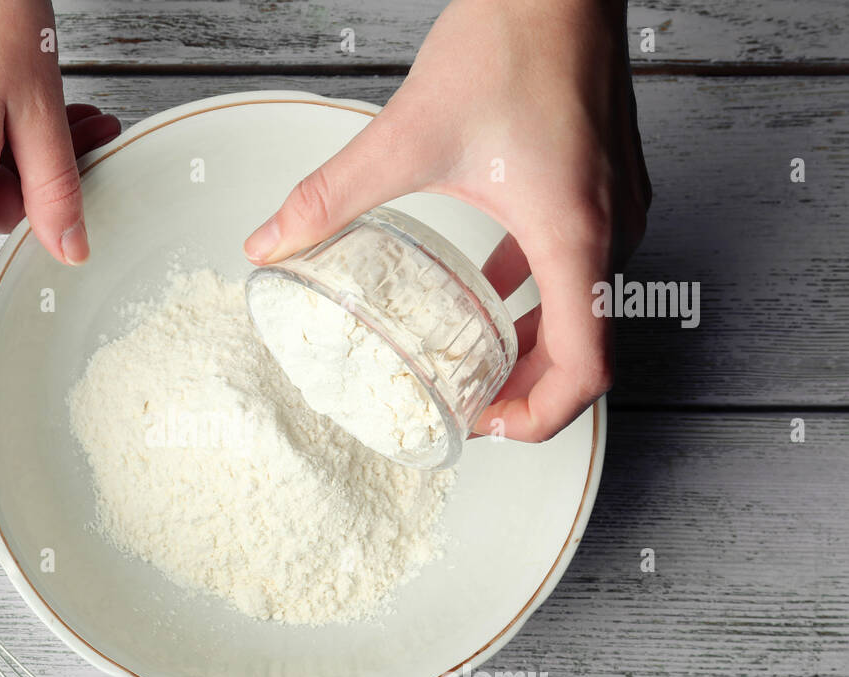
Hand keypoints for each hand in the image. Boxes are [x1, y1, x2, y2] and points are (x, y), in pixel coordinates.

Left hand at [244, 0, 649, 440]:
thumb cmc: (515, 39)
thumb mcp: (408, 135)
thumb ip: (331, 198)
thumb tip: (271, 243)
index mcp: (575, 237)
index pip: (586, 368)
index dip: (540, 416)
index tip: (489, 429)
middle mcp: (608, 230)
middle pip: (588, 347)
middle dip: (529, 390)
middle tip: (473, 408)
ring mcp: (613, 204)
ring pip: (587, 306)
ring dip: (534, 342)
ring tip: (479, 362)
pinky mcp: (601, 179)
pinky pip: (577, 259)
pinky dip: (536, 289)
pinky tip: (489, 287)